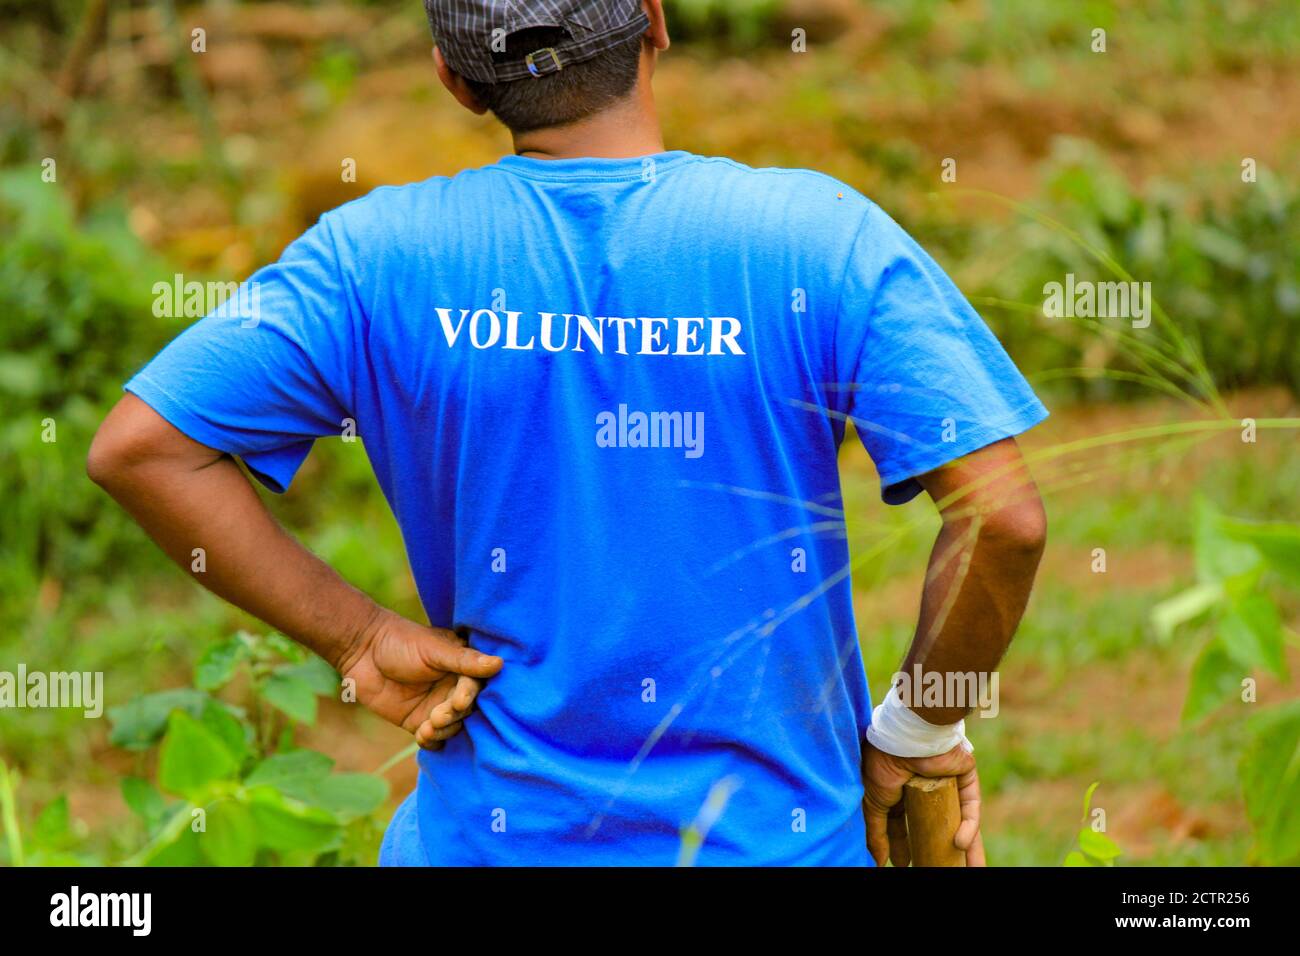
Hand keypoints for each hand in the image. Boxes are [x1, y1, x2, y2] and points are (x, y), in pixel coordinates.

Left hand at [339, 610, 503, 749]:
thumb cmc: (401, 642)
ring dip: (442, 731)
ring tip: (426, 728)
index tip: (458, 701)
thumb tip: (499, 663)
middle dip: (454, 716)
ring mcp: (436, 706)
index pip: (475, 686)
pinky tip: (422, 736)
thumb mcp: (434, 650)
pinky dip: (431, 742)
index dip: (468, 696)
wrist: (362, 651)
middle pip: (466, 711)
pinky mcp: (417, 721)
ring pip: (451, 727)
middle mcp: (452, 688)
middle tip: (437, 716)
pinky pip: (433, 738)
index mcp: (461, 667)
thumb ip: (464, 661)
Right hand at [862, 742, 984, 866]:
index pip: (904, 824)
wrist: (904, 739)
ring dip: (968, 848)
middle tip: (943, 869)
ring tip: (970, 870)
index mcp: (901, 792)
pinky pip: (970, 806)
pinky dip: (969, 826)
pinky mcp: (965, 778)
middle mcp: (925, 788)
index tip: (906, 864)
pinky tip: (960, 844)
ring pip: (958, 820)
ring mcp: (946, 783)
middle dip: (941, 851)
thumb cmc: (883, 764)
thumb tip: (877, 862)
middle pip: (936, 826)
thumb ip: (876, 833)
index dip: (905, 845)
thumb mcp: (874, 803)